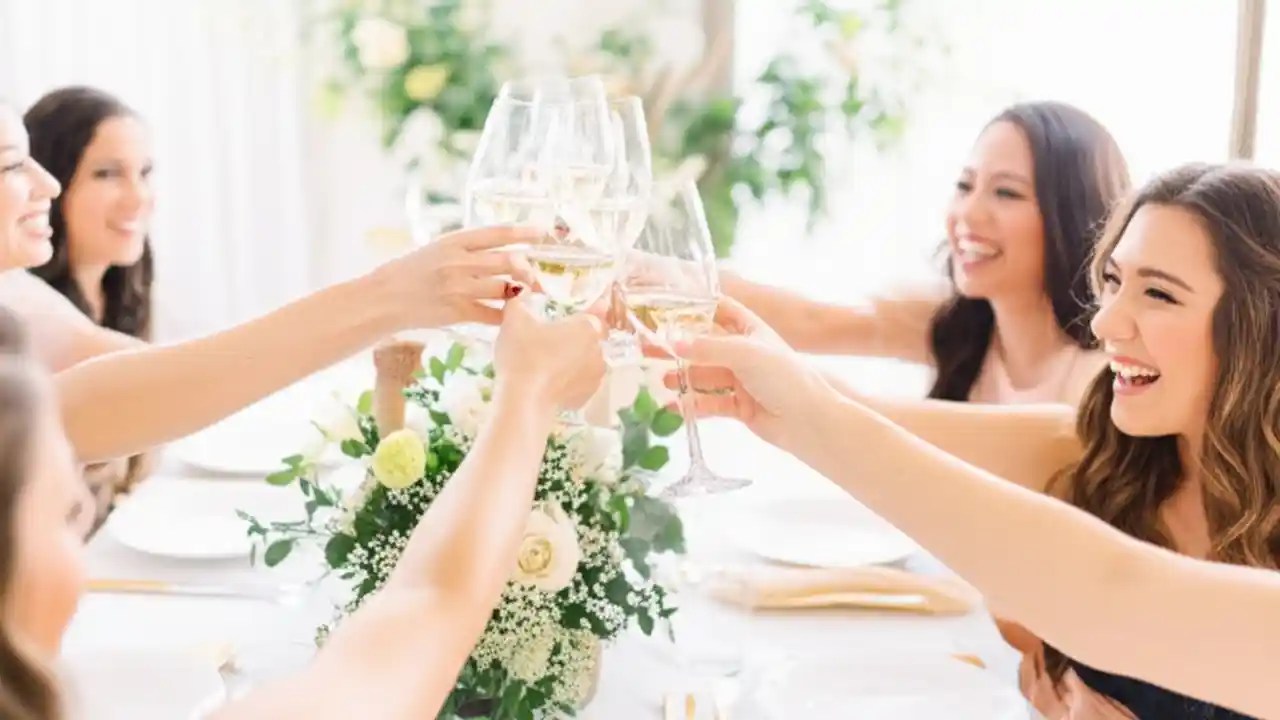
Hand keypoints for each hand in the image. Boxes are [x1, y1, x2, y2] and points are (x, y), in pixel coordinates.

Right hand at [374, 225, 536, 328]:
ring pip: (504, 288)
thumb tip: (502, 249)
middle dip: (527, 269)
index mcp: (454, 241)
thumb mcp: (437, 249)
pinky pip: (493, 314)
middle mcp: (458, 262)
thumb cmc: (410, 271)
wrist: (384, 297)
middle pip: (508, 262)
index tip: (541, 233)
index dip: (523, 233)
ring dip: (519, 293)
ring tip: (525, 295)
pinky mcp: (457, 312)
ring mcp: (459, 288)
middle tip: (536, 275)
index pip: (497, 233)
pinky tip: (509, 315)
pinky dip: (505, 315)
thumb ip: (466, 248)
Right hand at [494, 298, 605, 411]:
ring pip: (589, 361)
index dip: (589, 311)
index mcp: (588, 326)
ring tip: (552, 361)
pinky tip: (551, 381)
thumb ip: (518, 300)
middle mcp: (599, 350)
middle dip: (579, 337)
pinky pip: (581, 382)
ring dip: (576, 359)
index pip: (597, 314)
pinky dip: (570, 380)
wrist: (523, 400)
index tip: (575, 315)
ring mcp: (596, 377)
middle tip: (555, 338)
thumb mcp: (514, 320)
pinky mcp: (587, 397)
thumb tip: (519, 290)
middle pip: (593, 338)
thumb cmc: (522, 354)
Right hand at [670, 297, 829, 445]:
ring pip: (705, 376)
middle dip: (679, 348)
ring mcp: (741, 380)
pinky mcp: (739, 406)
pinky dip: (694, 405)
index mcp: (750, 330)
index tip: (665, 308)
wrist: (808, 420)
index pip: (720, 310)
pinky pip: (710, 403)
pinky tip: (676, 407)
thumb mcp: (744, 353)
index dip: (696, 308)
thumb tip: (672, 342)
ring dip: (684, 378)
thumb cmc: (784, 376)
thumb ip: (707, 348)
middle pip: (705, 345)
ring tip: (663, 381)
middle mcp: (744, 353)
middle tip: (649, 348)